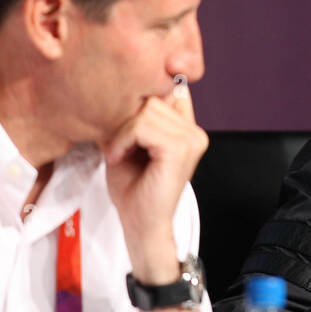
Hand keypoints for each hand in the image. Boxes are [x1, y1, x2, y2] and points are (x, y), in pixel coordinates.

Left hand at [103, 78, 208, 284]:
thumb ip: (134, 115)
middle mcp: (194, 131)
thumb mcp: (129, 141)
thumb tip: (120, 87)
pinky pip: (143, 126)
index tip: (122, 129)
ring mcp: (192, 139)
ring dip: (121, 131)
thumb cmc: (133, 187)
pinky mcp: (180, 149)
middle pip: (152, 96)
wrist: (140, 224)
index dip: (139, 101)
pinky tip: (119, 156)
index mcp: (187, 128)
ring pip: (146, 109)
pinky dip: (123, 139)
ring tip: (118, 152)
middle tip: (115, 146)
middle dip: (125, 118)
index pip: (165, 88)